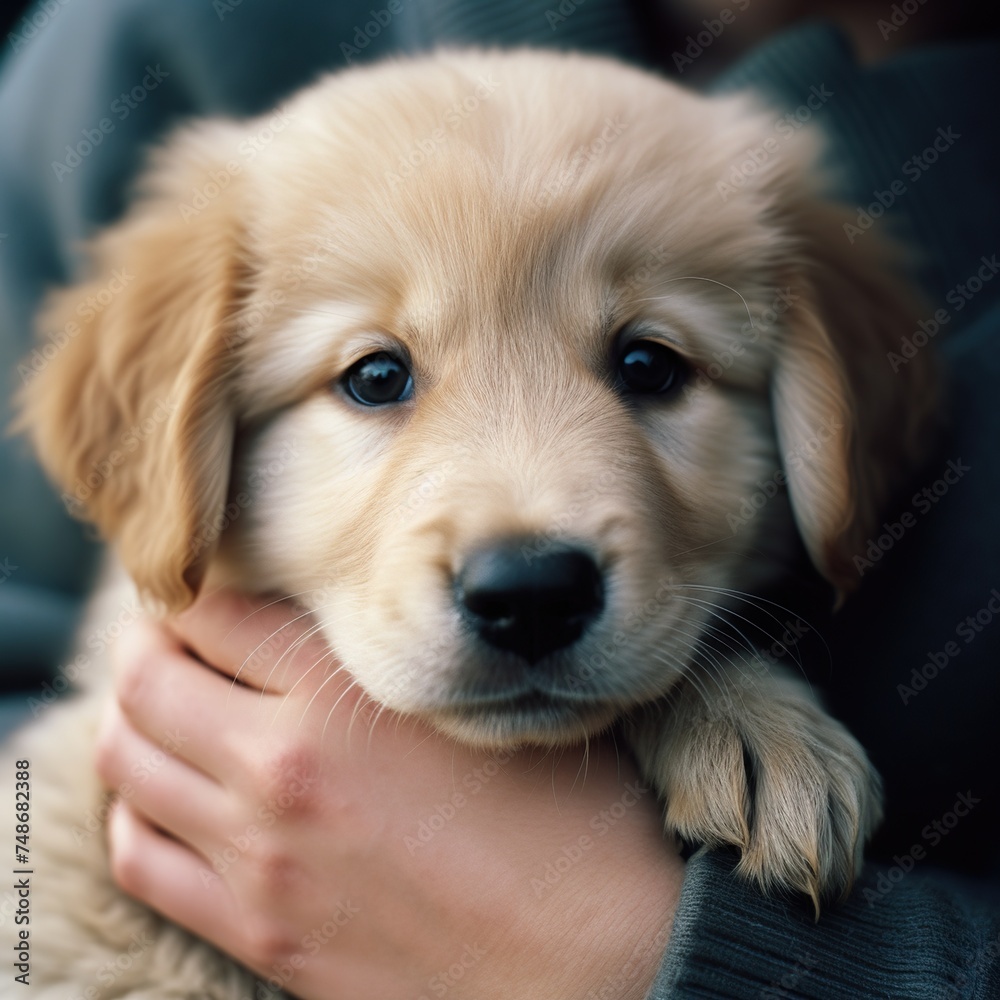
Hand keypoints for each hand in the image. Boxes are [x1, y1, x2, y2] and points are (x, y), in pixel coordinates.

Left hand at [96, 589, 683, 998]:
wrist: (595, 962)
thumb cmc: (567, 817)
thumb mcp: (483, 702)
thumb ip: (395, 651)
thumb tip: (328, 618)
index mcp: (339, 697)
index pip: (213, 610)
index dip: (202, 588)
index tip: (214, 589)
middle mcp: (277, 769)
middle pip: (146, 678)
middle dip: (150, 642)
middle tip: (178, 635)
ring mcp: (256, 858)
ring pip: (128, 762)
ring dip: (134, 719)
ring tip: (169, 706)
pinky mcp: (259, 929)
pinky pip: (140, 858)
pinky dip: (135, 811)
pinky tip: (172, 797)